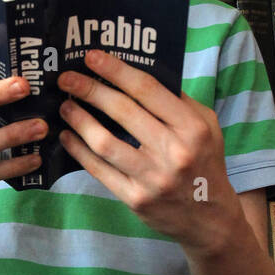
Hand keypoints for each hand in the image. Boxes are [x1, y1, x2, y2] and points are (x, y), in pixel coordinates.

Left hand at [57, 48, 242, 256]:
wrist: (209, 218)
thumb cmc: (204, 163)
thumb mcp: (206, 126)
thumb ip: (178, 101)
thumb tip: (138, 74)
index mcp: (192, 128)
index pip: (147, 90)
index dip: (116, 70)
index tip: (92, 57)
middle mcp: (174, 152)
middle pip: (122, 111)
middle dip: (90, 89)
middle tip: (67, 78)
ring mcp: (153, 178)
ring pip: (105, 143)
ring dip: (80, 120)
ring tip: (66, 107)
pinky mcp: (136, 200)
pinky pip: (100, 171)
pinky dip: (80, 152)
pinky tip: (68, 138)